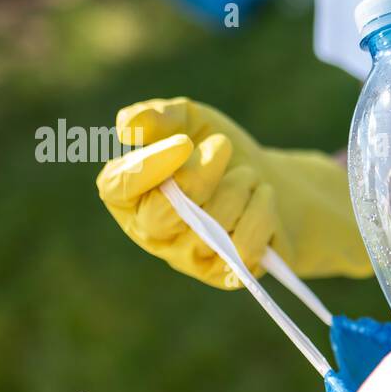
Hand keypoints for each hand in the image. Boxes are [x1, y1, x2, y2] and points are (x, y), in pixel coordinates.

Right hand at [95, 97, 372, 288]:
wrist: (273, 183)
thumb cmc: (222, 153)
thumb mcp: (192, 122)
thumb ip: (159, 117)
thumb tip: (129, 126)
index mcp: (130, 194)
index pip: (117, 188)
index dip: (147, 166)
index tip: (184, 142)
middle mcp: (152, 232)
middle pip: (163, 215)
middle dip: (199, 176)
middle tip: (222, 145)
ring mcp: (189, 258)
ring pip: (210, 228)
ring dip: (239, 187)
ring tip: (248, 175)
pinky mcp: (226, 274)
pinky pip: (243, 247)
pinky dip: (261, 211)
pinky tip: (264, 197)